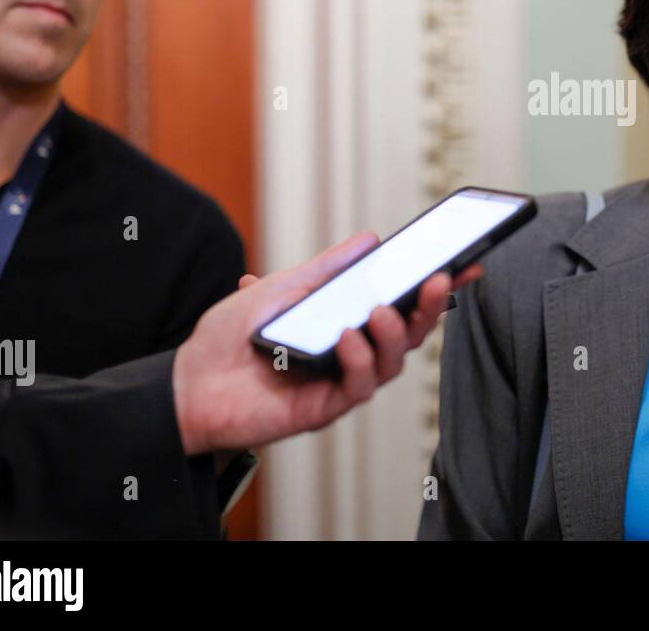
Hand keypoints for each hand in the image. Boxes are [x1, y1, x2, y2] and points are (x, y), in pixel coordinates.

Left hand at [172, 231, 482, 455]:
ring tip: (380, 309)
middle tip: (441, 278)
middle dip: (431, 306)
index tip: (464, 262)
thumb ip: (326, 269)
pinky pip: (357, 387)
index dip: (434, 288)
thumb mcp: (279, 288)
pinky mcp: (323, 409)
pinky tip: (347, 337)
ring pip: (392, 362)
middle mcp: (352, 355)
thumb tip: (369, 240)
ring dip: (395, 333)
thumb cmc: (227, 340)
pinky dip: (359, 359)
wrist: (185, 383)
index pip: (401, 305)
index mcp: (347, 323)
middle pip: (409, 334)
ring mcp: (339, 382)